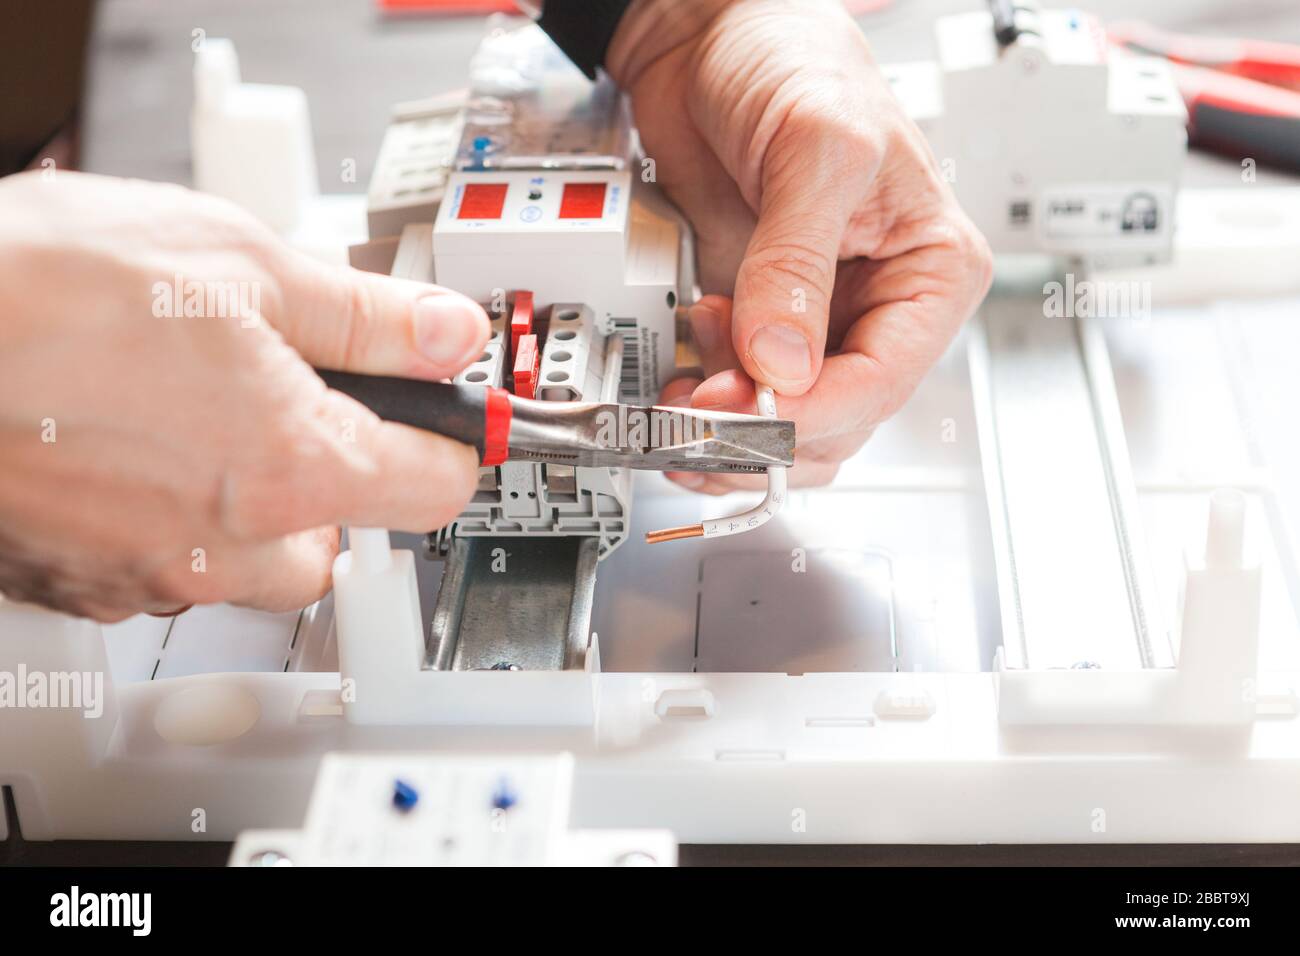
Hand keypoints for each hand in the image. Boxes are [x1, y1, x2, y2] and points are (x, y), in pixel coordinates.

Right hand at [0, 171, 489, 620]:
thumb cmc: (43, 293)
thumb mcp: (241, 264)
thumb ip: (367, 316)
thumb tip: (445, 335)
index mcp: (295, 468)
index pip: (436, 488)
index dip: (448, 441)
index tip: (442, 416)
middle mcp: (229, 545)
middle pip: (342, 541)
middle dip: (332, 475)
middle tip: (284, 397)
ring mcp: (149, 574)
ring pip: (251, 563)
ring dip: (247, 502)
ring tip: (187, 410)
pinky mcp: (79, 583)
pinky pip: (162, 567)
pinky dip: (164, 517)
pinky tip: (122, 441)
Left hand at [608, 0, 992, 491]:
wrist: (709, 40)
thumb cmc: (792, 61)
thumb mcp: (816, 148)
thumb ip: (797, 260)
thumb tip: (783, 359)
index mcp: (929, 267)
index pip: (886, 379)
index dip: (816, 411)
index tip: (755, 414)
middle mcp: (878, 307)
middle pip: (838, 420)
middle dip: (769, 430)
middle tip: (702, 411)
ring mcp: (813, 324)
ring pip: (791, 429)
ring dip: (734, 434)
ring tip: (686, 396)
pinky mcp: (755, 324)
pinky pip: (742, 401)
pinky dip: (707, 409)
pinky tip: (682, 375)